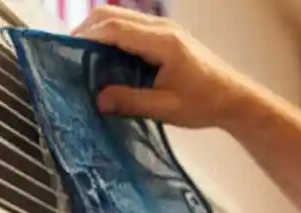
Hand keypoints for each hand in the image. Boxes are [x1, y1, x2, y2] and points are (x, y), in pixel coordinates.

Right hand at [72, 6, 258, 129]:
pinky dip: (112, 34)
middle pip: (112, 14)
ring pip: (120, 16)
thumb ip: (131, 102)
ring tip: (81, 55)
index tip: (65, 51)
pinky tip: (104, 56)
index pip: (115, 29)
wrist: (235, 99)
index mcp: (163, 43)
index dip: (87, 37)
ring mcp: (164, 28)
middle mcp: (162, 28)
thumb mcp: (166, 109)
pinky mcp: (165, 35)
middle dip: (86, 29)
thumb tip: (98, 99)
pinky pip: (131, 26)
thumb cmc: (205, 104)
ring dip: (98, 30)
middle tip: (67, 53)